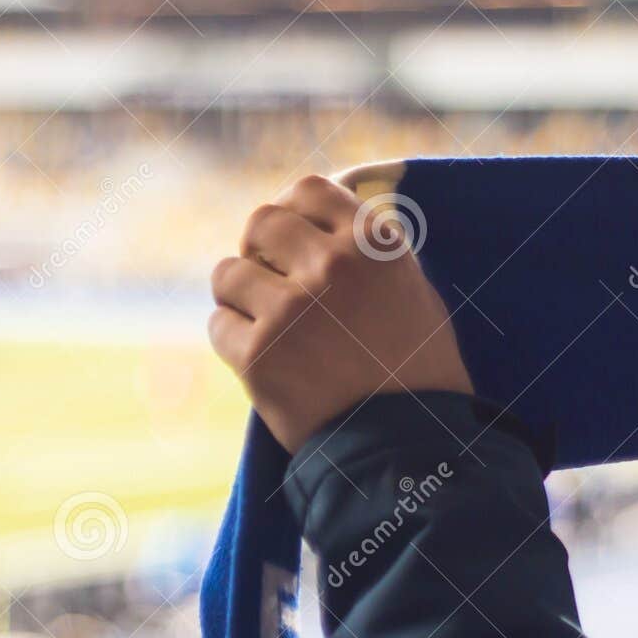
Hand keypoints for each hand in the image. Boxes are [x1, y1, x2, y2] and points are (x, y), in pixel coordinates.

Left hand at [208, 175, 471, 452]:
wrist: (409, 448)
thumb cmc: (419, 375)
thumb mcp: (412, 294)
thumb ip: (368, 254)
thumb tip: (321, 224)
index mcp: (374, 243)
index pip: (309, 189)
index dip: (290, 211)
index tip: (287, 238)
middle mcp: (332, 265)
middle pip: (261, 221)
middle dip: (256, 249)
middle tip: (266, 279)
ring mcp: (292, 308)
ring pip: (228, 272)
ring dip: (237, 296)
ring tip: (258, 323)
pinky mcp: (259, 352)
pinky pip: (219, 325)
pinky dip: (231, 341)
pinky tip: (257, 360)